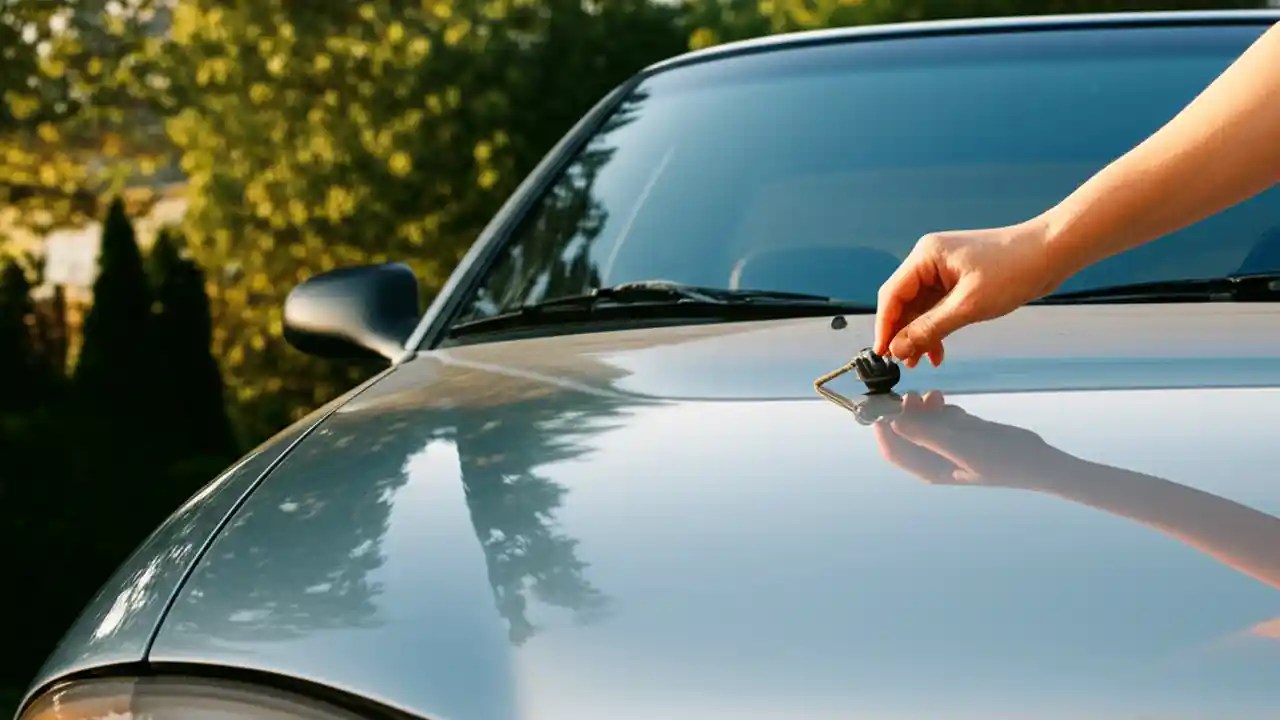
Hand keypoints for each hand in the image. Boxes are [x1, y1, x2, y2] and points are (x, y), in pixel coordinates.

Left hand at [872, 391, 1061, 488]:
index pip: (892, 449)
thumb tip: (893, 422)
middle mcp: (933, 458)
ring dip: (921, 408)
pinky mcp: (961, 434)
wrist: (1038, 460)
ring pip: (921, 423)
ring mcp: (947, 445)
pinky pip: (939, 418)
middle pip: (903, 433)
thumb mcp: (962, 445)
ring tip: (934, 395)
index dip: (882, 427)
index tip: (881, 403)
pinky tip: (949, 405)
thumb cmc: (1001, 458)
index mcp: (928, 467)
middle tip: (913, 394)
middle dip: (902, 412)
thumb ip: (927, 434)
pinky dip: (939, 409)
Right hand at [874, 219, 1064, 366]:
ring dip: (919, 334)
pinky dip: (936, 328)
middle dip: (902, 333)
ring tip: (921, 360)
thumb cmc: (1015, 268)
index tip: (883, 353)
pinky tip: (938, 349)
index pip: (891, 295)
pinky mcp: (959, 280)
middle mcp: (930, 260)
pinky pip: (937, 307)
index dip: (885, 327)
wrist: (1052, 252)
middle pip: (903, 302)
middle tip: (904, 362)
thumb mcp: (968, 305)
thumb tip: (899, 347)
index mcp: (926, 256)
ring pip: (920, 308)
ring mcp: (945, 270)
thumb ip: (929, 329)